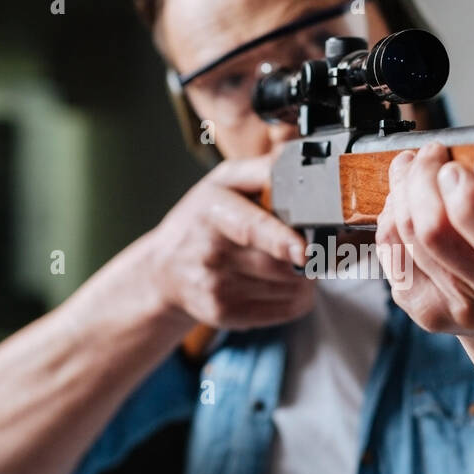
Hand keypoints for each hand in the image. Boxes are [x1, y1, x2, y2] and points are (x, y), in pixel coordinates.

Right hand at [145, 155, 314, 329]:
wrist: (164, 269)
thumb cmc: (202, 220)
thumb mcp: (224, 182)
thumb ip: (261, 170)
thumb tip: (296, 159)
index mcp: (212, 211)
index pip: (250, 228)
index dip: (280, 239)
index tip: (303, 250)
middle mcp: (211, 253)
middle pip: (281, 263)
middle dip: (309, 255)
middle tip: (309, 242)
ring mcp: (216, 289)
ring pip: (289, 288)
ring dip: (304, 276)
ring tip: (290, 260)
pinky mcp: (226, 314)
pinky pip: (285, 309)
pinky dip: (297, 297)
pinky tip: (282, 282)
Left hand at [375, 141, 473, 342]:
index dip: (472, 205)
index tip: (455, 168)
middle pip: (439, 237)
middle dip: (422, 181)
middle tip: (431, 153)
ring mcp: (461, 310)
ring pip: (408, 239)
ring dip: (402, 190)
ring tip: (415, 166)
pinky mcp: (426, 311)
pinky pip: (391, 253)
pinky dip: (392, 215)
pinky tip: (408, 199)